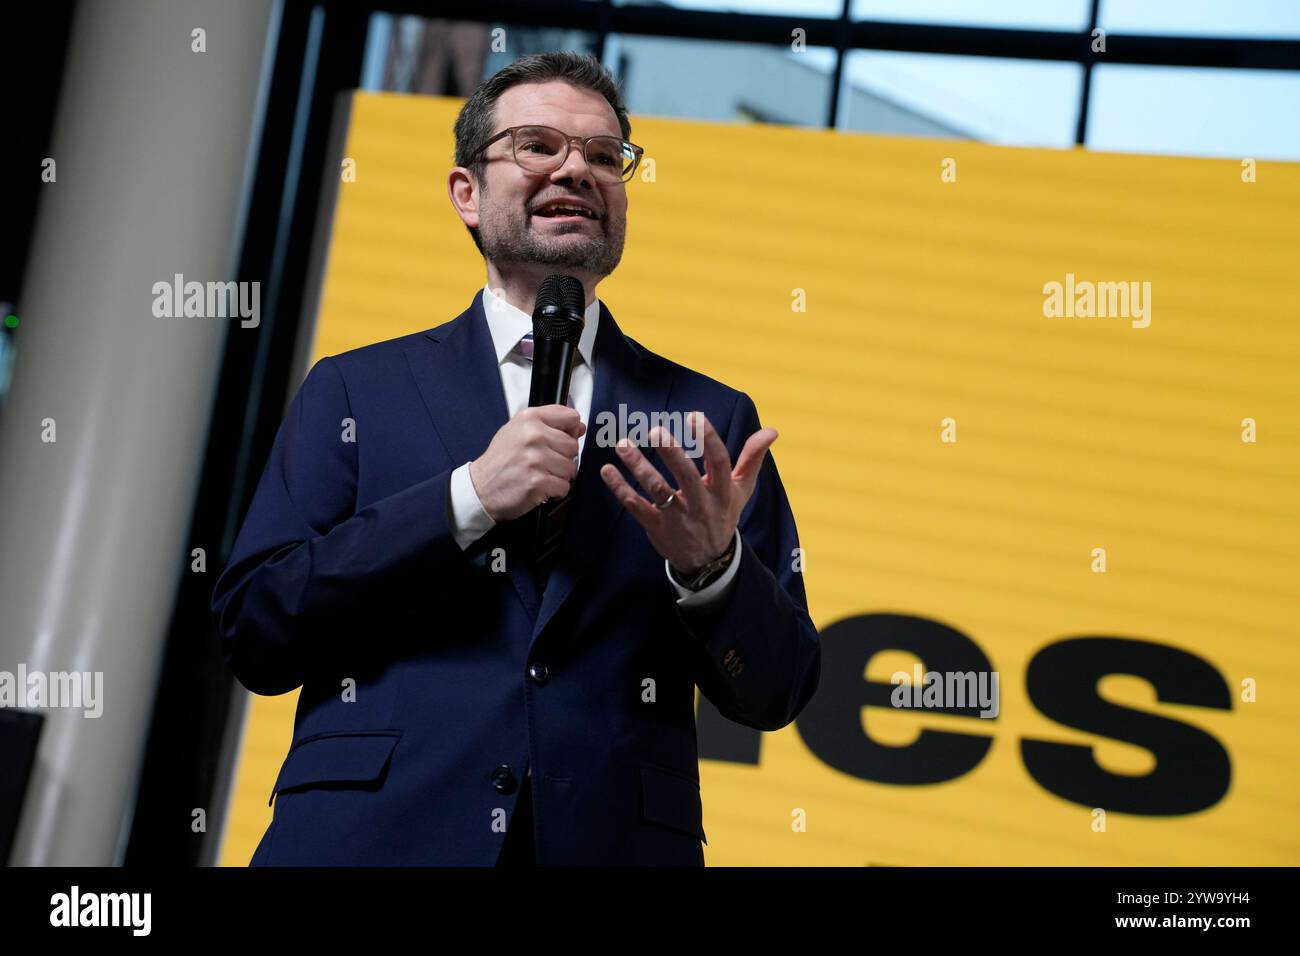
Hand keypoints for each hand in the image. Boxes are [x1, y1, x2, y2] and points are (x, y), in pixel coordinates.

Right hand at [469, 405, 583, 521]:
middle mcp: (533, 435)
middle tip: (542, 462)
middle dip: (562, 458)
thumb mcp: (517, 430)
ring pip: (571, 468)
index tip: (559, 439)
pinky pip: (564, 486)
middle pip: (573, 446)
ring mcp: (536, 459)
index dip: (569, 431)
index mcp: (529, 418)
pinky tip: (539, 486)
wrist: (480, 487)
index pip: (571, 417)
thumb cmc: (500, 460)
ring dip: (558, 476)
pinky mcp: (538, 481)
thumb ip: (548, 423)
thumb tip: (579, 427)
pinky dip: (554, 491)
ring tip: (539, 474)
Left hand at [599, 410, 776, 573]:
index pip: (719, 462)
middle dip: (671, 453)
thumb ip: (753, 458)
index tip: (695, 416)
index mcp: (722, 491)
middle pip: (686, 477)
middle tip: (655, 430)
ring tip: (623, 444)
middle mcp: (701, 504)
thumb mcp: (741, 489)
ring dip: (639, 467)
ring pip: (657, 490)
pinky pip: (636, 507)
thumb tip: (772, 430)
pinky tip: (607, 470)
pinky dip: (620, 489)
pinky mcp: (657, 528)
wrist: (709, 561)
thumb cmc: (723, 514)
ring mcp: (678, 518)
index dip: (708, 439)